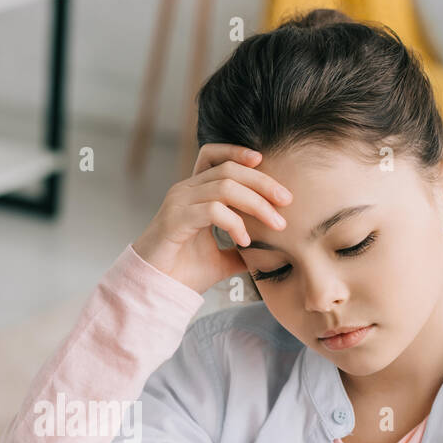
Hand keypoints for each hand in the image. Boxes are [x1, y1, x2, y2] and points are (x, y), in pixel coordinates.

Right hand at [132, 143, 292, 295]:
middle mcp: (184, 191)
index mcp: (193, 193)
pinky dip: (235, 223)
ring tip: (276, 224)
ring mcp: (178, 203)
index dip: (237, 152)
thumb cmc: (183, 273)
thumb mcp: (221, 259)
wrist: (155, 290)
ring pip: (224, 186)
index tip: (265, 162)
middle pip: (228, 169)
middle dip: (262, 182)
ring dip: (256, 204)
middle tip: (287, 201)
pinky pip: (213, 210)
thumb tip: (270, 252)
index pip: (213, 155)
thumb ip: (242, 250)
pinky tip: (245, 241)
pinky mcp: (175, 220)